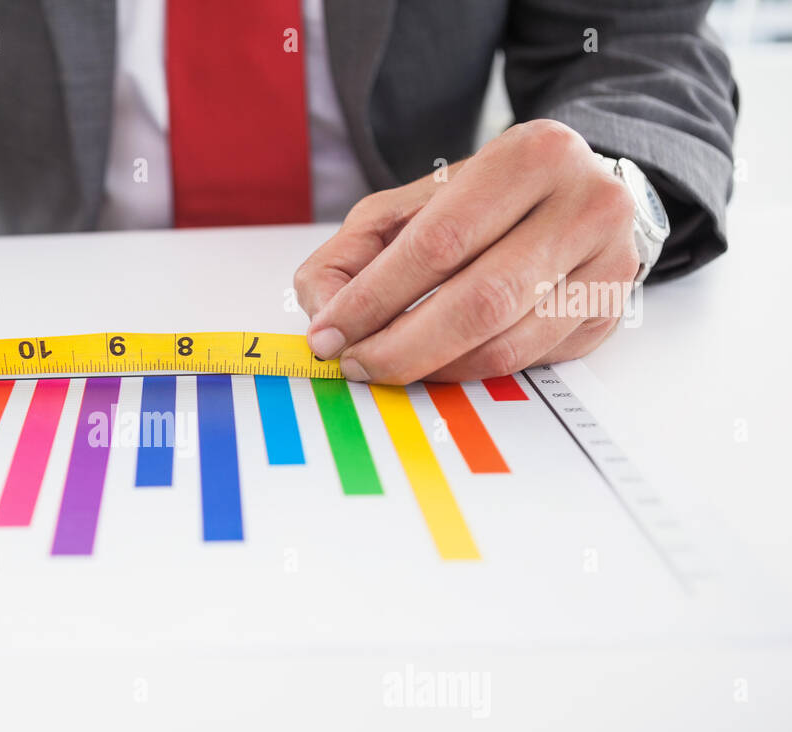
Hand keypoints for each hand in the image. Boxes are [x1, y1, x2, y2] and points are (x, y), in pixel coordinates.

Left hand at [294, 119, 640, 382]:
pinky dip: (471, 372)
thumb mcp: (414, 203)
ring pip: (506, 344)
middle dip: (401, 346)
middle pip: (478, 301)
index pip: (438, 243)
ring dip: (433, 368)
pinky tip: (440, 362)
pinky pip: (528, 363)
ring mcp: (609, 263)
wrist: (580, 196)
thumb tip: (324, 312)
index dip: (373, 298)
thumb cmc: (486, 202)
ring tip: (390, 365)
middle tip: (355, 364)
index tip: (329, 334)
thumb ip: (355, 249)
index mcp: (530, 157)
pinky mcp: (610, 313)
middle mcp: (585, 204)